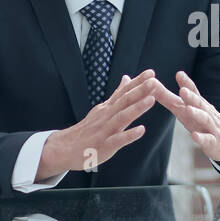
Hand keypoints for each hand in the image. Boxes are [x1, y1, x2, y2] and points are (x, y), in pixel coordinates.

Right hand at [38, 69, 160, 177]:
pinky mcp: (104, 146)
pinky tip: (141, 130)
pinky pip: (118, 140)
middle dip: (140, 90)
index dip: (137, 82)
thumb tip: (126, 78)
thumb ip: (116, 95)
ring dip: (136, 108)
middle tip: (154, 81)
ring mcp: (105, 130)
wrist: (65, 148)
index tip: (151, 72)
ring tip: (151, 100)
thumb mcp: (102, 109)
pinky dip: (129, 135)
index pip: (124, 91)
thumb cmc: (87, 130)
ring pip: (122, 117)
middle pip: (124, 101)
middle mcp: (107, 116)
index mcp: (108, 108)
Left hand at [152, 71, 219, 170]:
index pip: (193, 92)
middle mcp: (206, 112)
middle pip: (199, 103)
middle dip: (191, 96)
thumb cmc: (200, 122)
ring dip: (197, 114)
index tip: (179, 74)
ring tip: (188, 109)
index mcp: (198, 104)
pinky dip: (201, 138)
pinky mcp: (214, 142)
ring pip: (205, 119)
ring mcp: (211, 127)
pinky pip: (208, 140)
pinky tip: (194, 136)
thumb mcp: (184, 109)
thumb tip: (152, 83)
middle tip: (182, 90)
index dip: (187, 83)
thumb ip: (168, 98)